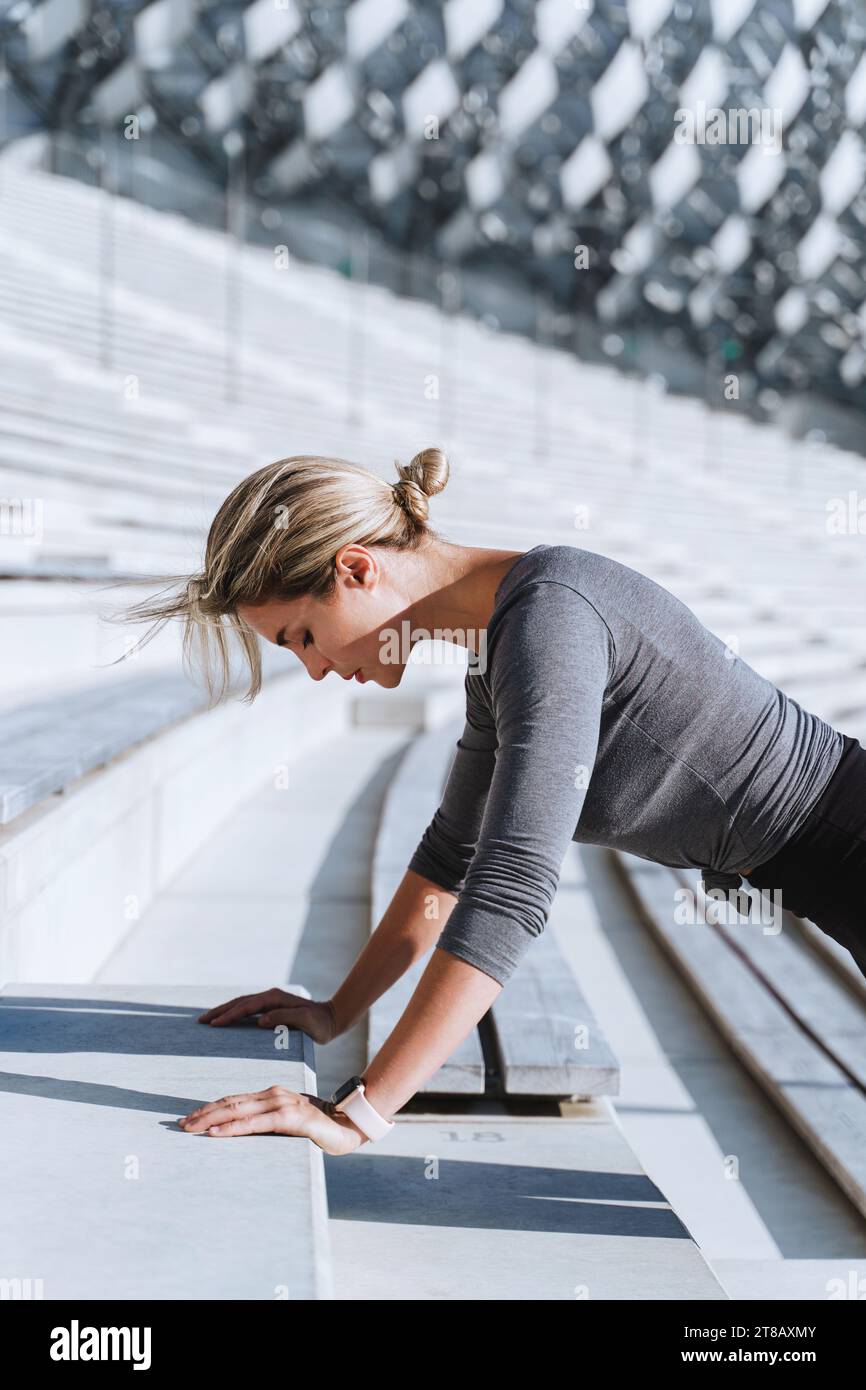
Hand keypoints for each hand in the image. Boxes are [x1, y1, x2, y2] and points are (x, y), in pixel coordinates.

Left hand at [178, 1085, 366, 1155]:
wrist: (348, 1126)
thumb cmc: (316, 1128)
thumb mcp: (286, 1121)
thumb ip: (266, 1121)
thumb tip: (239, 1131)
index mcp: (270, 1095)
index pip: (233, 1100)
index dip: (209, 1108)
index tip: (188, 1118)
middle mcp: (273, 1094)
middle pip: (230, 1103)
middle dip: (202, 1113)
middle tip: (180, 1125)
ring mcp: (282, 1104)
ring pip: (238, 1111)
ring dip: (211, 1120)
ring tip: (190, 1129)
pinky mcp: (291, 1118)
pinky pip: (255, 1124)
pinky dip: (233, 1128)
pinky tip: (217, 1133)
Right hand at [197, 989, 337, 1044]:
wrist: (332, 1019)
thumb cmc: (320, 1023)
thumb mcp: (305, 1021)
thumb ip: (284, 1017)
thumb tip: (260, 1020)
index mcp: (275, 998)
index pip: (246, 1007)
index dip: (230, 1015)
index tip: (214, 1024)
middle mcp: (270, 997)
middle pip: (239, 1002)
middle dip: (220, 1011)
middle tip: (201, 1021)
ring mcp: (270, 1002)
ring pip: (242, 1005)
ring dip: (225, 1011)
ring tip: (208, 1020)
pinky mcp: (271, 1009)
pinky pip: (248, 1010)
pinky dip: (234, 1013)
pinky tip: (227, 1020)